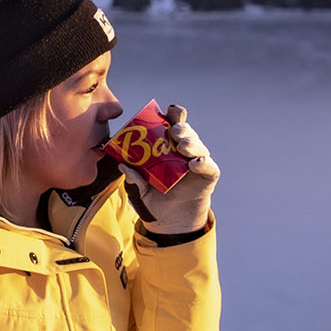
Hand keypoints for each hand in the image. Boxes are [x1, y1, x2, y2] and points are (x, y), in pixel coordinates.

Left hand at [138, 103, 218, 236]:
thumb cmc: (157, 196)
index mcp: (169, 145)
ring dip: (191, 143)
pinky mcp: (208, 175)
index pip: (174, 123)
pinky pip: (208, 166)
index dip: (174, 114)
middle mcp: (185, 149)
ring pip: (198, 145)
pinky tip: (194, 162)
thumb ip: (134, 177)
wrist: (172, 220)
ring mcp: (198, 160)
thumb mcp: (141, 188)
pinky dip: (202, 162)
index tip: (168, 110)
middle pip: (187, 131)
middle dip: (181, 128)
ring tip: (182, 147)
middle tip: (173, 132)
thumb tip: (122, 164)